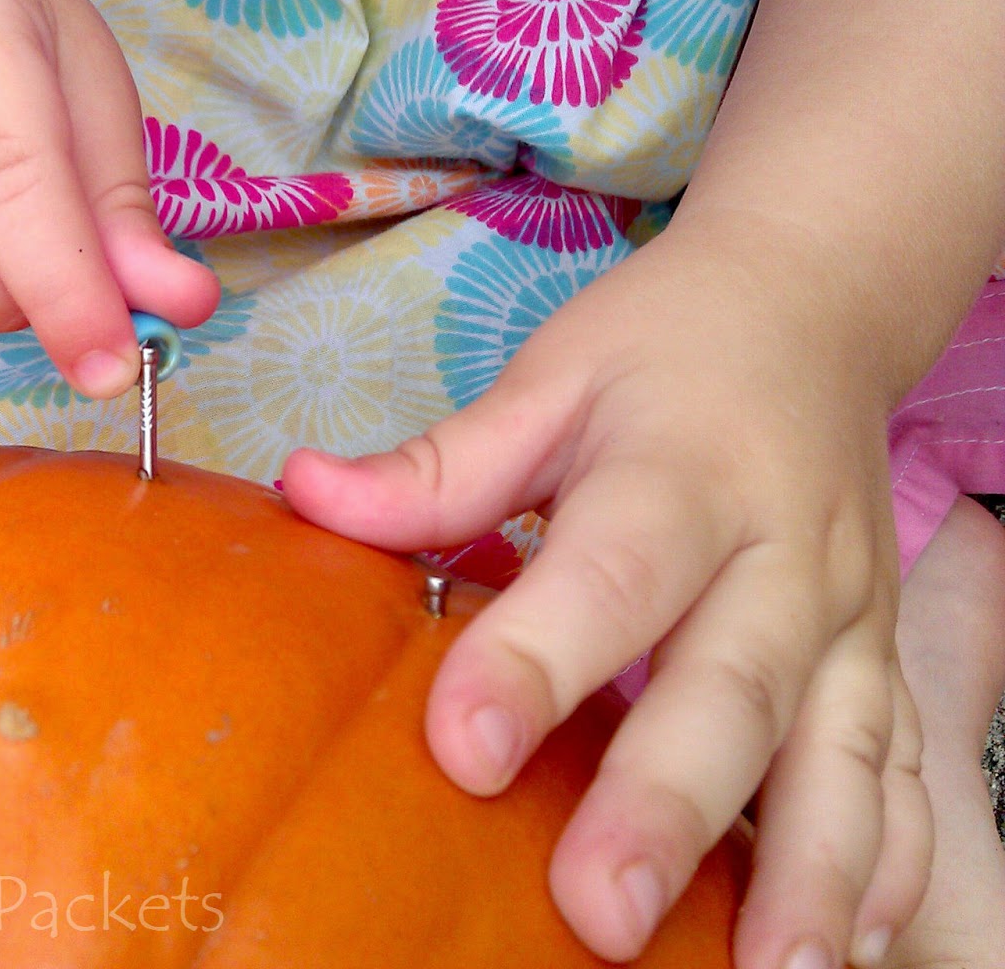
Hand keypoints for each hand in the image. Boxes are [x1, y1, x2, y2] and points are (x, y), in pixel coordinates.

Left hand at [282, 219, 931, 967]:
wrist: (816, 308)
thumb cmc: (663, 351)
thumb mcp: (551, 378)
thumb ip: (443, 461)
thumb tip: (306, 490)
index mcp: (680, 473)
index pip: (607, 575)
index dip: (536, 660)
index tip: (464, 747)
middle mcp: (780, 555)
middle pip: (729, 687)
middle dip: (665, 805)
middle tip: (597, 911)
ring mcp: (849, 618)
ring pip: (842, 753)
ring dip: (809, 872)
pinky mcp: (883, 658)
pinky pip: (906, 771)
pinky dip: (892, 863)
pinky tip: (853, 945)